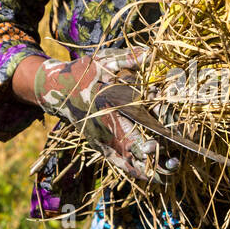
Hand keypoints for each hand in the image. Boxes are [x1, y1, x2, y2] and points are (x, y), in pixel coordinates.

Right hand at [33, 46, 162, 182]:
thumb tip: (148, 53)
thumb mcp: (101, 62)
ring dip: (146, 171)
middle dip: (152, 163)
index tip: (157, 144)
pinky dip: (133, 171)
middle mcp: (103, 131)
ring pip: (124, 165)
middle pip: (129, 156)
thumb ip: (125, 61)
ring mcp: (100, 141)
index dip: (140, 142)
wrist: (56, 90)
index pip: (125, 132)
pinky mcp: (99, 146)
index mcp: (105, 111)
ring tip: (168, 173)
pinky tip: (150, 175)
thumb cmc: (81, 74)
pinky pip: (117, 163)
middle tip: (174, 164)